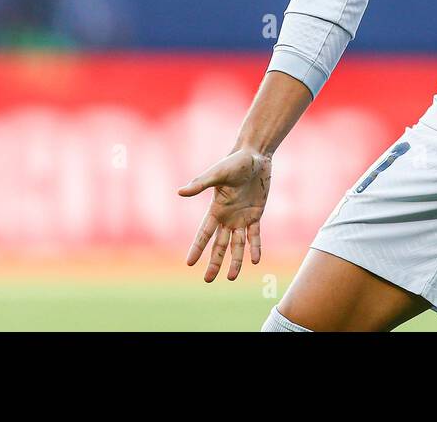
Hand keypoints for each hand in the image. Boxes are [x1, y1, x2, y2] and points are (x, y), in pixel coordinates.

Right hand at [178, 148, 270, 281]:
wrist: (255, 156)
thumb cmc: (234, 162)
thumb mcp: (217, 173)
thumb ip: (200, 184)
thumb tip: (180, 192)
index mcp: (216, 209)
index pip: (204, 234)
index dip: (197, 248)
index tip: (189, 263)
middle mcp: (227, 217)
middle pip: (218, 245)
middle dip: (213, 262)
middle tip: (208, 280)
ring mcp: (241, 217)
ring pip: (236, 245)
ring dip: (234, 261)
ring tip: (232, 278)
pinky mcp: (256, 214)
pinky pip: (254, 235)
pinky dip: (254, 248)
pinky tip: (254, 260)